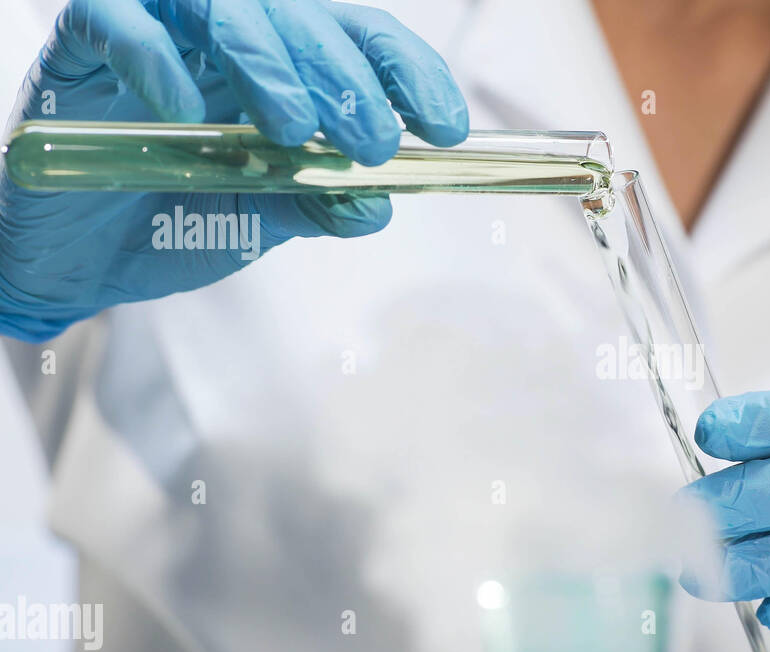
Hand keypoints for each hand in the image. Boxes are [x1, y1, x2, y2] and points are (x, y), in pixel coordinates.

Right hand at [0, 0, 467, 341]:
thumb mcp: (265, 218)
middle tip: (373, 142)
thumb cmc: (170, 222)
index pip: (353, 37)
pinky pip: (114, 22)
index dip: (405, 71)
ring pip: (216, 3)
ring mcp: (153, 34)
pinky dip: (153, 60)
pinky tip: (189, 115)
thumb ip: (321, 202)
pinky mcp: (79, 53)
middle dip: (346, 76)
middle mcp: (222, 39)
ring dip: (266, 62)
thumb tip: (378, 202)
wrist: (78, 263)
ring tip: (295, 131)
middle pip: (297, 14)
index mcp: (279, 66)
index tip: (446, 127)